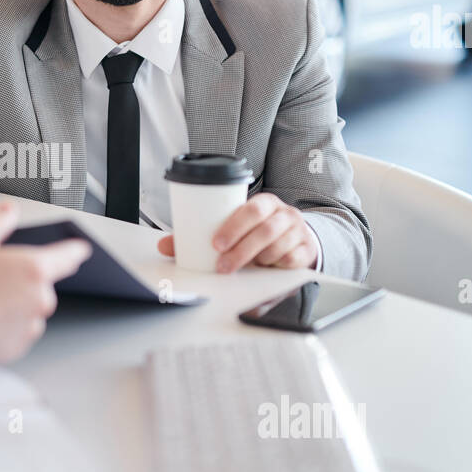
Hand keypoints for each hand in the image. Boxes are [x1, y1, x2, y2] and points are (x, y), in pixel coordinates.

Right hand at [0, 203, 90, 362]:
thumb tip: (9, 211)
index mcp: (34, 269)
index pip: (67, 256)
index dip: (74, 250)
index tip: (81, 249)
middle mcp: (39, 298)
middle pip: (41, 284)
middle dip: (22, 280)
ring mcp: (30, 325)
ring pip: (29, 309)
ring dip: (14, 304)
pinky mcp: (18, 346)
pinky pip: (18, 330)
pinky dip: (5, 324)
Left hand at [157, 193, 318, 272]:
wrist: (296, 238)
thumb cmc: (257, 232)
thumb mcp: (233, 229)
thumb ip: (200, 236)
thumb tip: (165, 245)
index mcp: (264, 203)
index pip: (252, 209)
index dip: (234, 226)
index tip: (216, 243)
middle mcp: (284, 214)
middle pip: (265, 230)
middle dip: (241, 250)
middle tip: (223, 265)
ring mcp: (298, 232)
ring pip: (278, 247)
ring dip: (258, 260)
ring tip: (246, 266)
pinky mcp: (306, 250)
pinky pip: (292, 261)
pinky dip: (276, 267)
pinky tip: (266, 268)